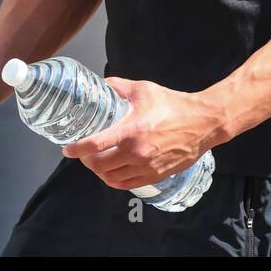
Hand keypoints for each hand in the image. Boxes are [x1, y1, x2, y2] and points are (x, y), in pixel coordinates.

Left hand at [61, 78, 221, 191]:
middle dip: (87, 161)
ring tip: (97, 163)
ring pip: (111, 178)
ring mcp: (146, 166)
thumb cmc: (174, 105)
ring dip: (99, 172)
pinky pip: (127, 185)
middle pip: (99, 165)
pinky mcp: (155, 175)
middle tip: (84, 154)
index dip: (76, 149)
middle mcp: (137, 152)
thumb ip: (120, 87)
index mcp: (131, 130)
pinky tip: (113, 173)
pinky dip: (115, 181)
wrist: (202, 122)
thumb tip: (102, 85)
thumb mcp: (145, 90)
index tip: (67, 149)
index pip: (95, 144)